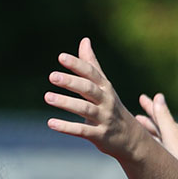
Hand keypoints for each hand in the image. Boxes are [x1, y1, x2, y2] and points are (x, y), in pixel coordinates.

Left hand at [45, 40, 147, 160]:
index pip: (91, 73)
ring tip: (48, 97)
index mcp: (105, 87)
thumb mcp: (104, 86)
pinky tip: (51, 123)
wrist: (130, 138)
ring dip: (66, 102)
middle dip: (71, 82)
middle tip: (52, 76)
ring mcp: (104, 119)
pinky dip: (66, 127)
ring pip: (85, 109)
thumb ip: (92, 65)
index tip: (61, 57)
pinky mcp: (100, 136)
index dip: (77, 64)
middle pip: (88, 89)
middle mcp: (106, 101)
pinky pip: (82, 131)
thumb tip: (84, 40)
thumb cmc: (111, 108)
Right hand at [134, 92, 177, 167]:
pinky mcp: (172, 158)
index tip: (142, 97)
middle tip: (137, 115)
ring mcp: (172, 148)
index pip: (158, 113)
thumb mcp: (170, 133)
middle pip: (157, 125)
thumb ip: (163, 116)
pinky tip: (149, 147)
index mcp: (172, 129)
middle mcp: (172, 136)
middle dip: (147, 119)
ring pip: (157, 136)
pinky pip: (158, 146)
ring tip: (139, 129)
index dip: (150, 106)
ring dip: (148, 132)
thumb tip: (158, 96)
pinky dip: (151, 143)